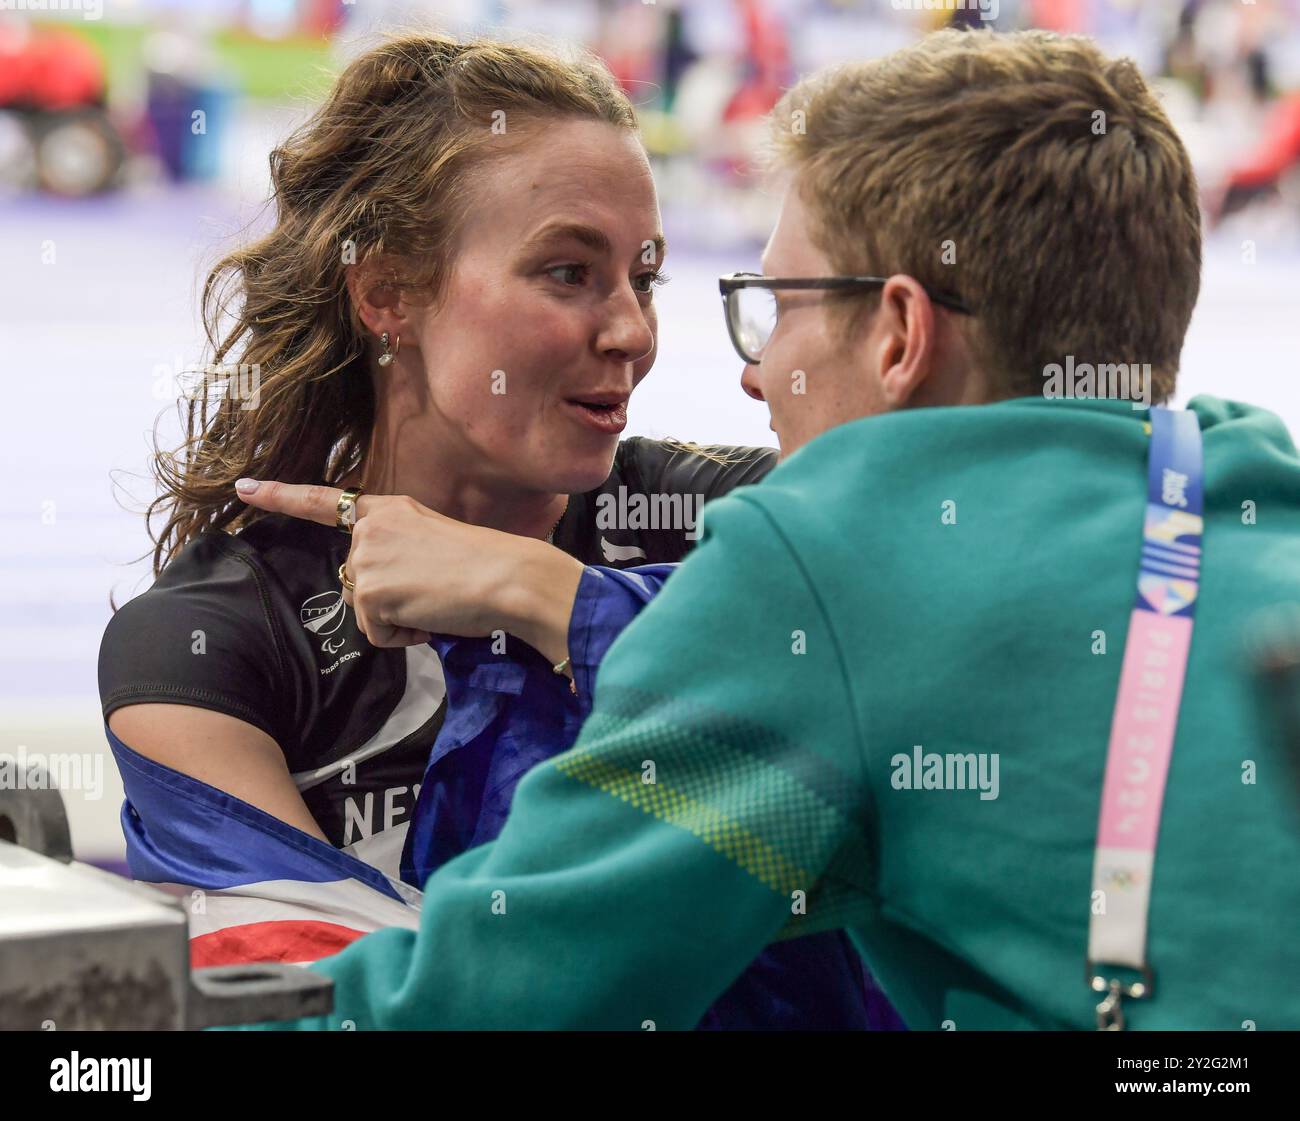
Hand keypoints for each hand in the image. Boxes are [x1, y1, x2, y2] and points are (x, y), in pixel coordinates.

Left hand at [232, 480, 582, 663]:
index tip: (244, 487)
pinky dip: (405, 635)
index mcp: (389, 509)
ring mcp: (367, 558)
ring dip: (398, 618)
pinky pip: (377, 633)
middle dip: (388, 599)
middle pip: (355, 581)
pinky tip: (432, 617)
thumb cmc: (488, 564)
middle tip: (434, 592)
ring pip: (366, 609)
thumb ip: (399, 553)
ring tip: (437, 603)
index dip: (280, 496)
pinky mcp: (370, 592)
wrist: (508, 577)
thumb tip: (374, 592)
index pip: (325, 501)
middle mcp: (370, 528)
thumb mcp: (435, 542)